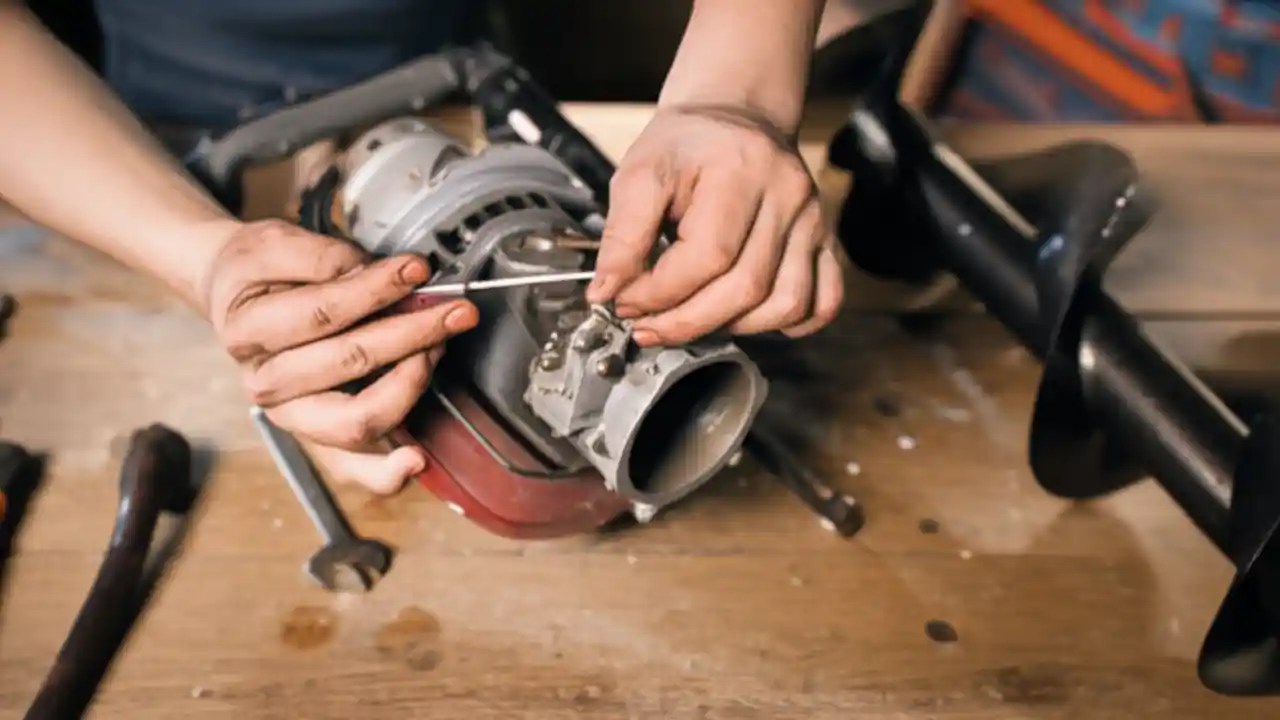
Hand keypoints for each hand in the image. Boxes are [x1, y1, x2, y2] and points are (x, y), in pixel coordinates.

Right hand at [200, 220, 478, 492]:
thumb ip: (320, 257)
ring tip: (438, 347)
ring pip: (357, 418)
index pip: (324, 313)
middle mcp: (268, 384)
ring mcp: (295, 418)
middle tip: (454, 309)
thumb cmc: (259, 273)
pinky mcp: (320, 439)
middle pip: (351, 363)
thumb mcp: (273, 244)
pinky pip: (352, 468)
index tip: (417, 269)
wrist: (235, 300)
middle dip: (413, 332)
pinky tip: (416, 459)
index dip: (376, 289)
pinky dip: (385, 472)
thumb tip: (373, 274)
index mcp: (248, 332)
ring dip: (411, 381)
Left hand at [586, 104, 844, 345]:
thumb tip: (606, 292)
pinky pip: (823, 301)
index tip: (626, 302)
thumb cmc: (686, 145)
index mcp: (740, 170)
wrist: (734, 116)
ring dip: (733, 328)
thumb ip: (621, 234)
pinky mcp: (824, 240)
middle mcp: (787, 195)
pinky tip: (747, 319)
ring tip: (692, 320)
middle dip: (688, 321)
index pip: (707, 257)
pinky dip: (789, 324)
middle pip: (746, 288)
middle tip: (648, 325)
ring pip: (786, 304)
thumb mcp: (639, 173)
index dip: (661, 293)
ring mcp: (813, 221)